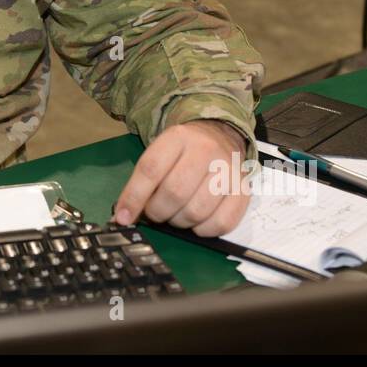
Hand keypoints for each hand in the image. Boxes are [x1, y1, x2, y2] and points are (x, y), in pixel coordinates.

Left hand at [113, 119, 251, 236]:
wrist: (219, 136)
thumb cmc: (183, 152)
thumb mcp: (160, 153)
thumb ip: (142, 181)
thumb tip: (124, 216)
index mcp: (178, 137)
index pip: (151, 169)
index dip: (134, 197)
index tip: (123, 217)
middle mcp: (206, 150)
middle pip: (175, 192)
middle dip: (158, 212)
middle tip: (156, 213)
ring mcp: (228, 170)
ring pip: (197, 211)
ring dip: (179, 222)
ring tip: (176, 214)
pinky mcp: (244, 190)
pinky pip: (222, 223)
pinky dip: (204, 230)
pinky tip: (197, 223)